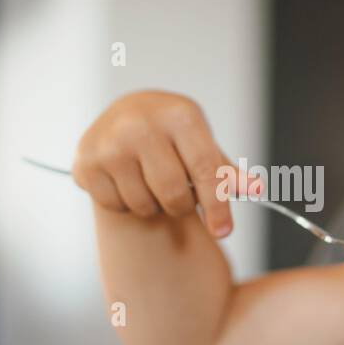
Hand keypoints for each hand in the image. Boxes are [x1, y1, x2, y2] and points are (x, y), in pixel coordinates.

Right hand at [72, 90, 255, 237]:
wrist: (125, 113)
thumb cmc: (172, 132)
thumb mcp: (202, 141)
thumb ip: (226, 171)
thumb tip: (257, 189)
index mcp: (180, 115)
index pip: (206, 170)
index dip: (217, 206)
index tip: (224, 232)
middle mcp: (141, 125)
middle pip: (174, 195)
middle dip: (182, 205)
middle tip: (179, 194)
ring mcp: (109, 143)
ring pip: (144, 205)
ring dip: (153, 205)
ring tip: (150, 181)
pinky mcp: (86, 161)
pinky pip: (115, 206)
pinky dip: (125, 202)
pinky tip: (125, 180)